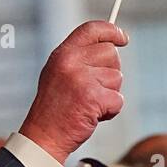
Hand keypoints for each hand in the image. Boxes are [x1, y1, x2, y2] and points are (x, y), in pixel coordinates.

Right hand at [18, 20, 126, 162]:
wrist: (44, 136)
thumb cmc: (54, 109)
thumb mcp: (59, 74)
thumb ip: (79, 59)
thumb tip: (110, 46)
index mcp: (62, 54)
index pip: (91, 29)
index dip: (111, 31)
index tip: (122, 38)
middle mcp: (70, 62)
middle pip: (111, 53)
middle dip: (110, 71)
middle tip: (93, 89)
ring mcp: (82, 79)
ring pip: (117, 77)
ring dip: (109, 94)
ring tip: (88, 104)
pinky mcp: (93, 97)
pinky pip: (118, 99)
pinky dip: (111, 111)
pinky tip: (93, 115)